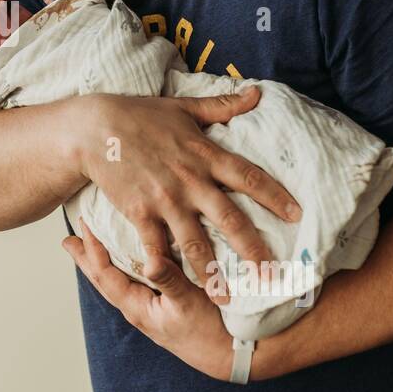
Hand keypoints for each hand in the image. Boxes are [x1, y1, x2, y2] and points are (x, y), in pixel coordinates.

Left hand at [64, 219, 234, 379]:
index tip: (81, 227)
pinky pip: (135, 283)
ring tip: (90, 246)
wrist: (234, 357)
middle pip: (104, 280)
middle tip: (69, 239)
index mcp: (138, 308)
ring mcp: (150, 309)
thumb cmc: (213, 331)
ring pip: (118, 281)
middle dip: (87, 259)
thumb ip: (169, 280)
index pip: (105, 276)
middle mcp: (139, 309)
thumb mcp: (191, 303)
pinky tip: (129, 259)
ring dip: (103, 262)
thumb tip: (150, 261)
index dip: (92, 251)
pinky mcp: (163, 307)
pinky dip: (125, 268)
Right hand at [74, 90, 300, 303]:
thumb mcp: (184, 108)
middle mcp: (190, 181)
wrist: (94, 129)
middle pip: (230, 220)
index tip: (297, 216)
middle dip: (253, 250)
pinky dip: (165, 268)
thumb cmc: (139, 115)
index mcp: (205, 155)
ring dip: (211, 272)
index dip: (275, 197)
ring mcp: (164, 200)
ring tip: (225, 299)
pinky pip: (155, 246)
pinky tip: (174, 288)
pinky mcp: (139, 212)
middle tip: (272, 275)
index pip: (249, 178)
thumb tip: (258, 92)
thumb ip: (223, 106)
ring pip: (195, 242)